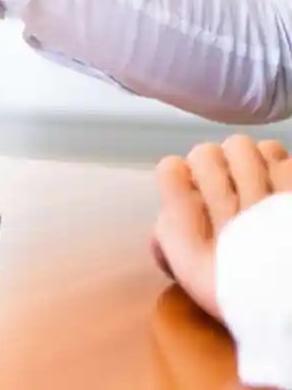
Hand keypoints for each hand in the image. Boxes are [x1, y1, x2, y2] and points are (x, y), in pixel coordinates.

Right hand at [152, 135, 291, 319]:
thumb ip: (169, 231)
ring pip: (240, 145)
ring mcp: (261, 191)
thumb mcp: (185, 267)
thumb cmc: (237, 291)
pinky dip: (279, 165)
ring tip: (256, 182)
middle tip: (227, 189)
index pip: (170, 168)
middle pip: (203, 152)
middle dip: (213, 167)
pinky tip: (281, 185)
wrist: (284, 304)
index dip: (180, 180)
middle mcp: (221, 199)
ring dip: (246, 161)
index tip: (190, 197)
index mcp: (189, 221)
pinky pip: (278, 153)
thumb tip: (172, 205)